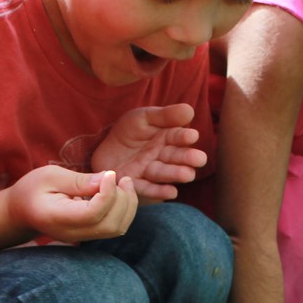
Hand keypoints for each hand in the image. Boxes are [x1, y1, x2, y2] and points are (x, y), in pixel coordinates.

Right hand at [6, 166, 137, 242]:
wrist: (20, 212)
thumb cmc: (31, 190)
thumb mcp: (49, 176)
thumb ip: (77, 180)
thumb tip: (106, 180)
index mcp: (57, 218)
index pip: (93, 214)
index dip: (108, 194)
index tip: (109, 173)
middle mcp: (72, 233)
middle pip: (110, 225)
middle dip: (123, 200)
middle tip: (120, 177)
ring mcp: (82, 237)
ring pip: (117, 229)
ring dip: (128, 206)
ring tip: (124, 183)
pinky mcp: (89, 234)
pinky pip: (115, 228)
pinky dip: (124, 210)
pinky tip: (119, 193)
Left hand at [88, 103, 207, 199]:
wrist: (103, 147)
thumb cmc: (128, 131)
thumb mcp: (143, 117)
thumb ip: (164, 115)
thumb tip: (189, 110)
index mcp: (165, 138)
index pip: (177, 136)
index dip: (184, 136)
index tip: (192, 136)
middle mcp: (161, 156)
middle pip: (175, 156)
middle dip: (187, 158)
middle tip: (200, 159)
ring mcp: (148, 171)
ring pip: (163, 172)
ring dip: (176, 174)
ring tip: (187, 175)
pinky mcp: (134, 183)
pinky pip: (147, 188)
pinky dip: (158, 191)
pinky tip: (171, 192)